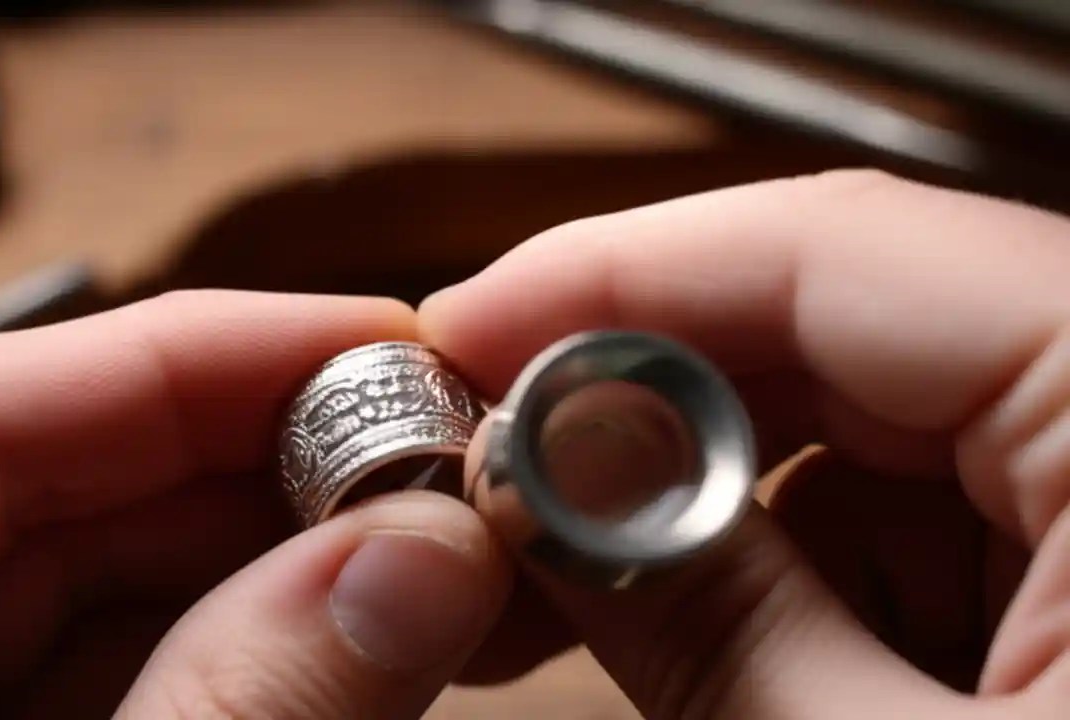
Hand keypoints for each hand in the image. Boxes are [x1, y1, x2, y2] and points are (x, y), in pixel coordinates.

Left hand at [0, 292, 511, 718]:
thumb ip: (238, 710)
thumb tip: (416, 564)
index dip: (192, 357)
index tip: (372, 344)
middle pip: (63, 492)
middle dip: (270, 473)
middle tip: (435, 468)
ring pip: (115, 589)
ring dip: (285, 570)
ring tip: (429, 555)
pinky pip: (123, 674)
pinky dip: (252, 655)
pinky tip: (359, 635)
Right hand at [421, 170, 1069, 718]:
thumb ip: (720, 622)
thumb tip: (545, 481)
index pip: (845, 250)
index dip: (620, 277)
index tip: (465, 333)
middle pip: (840, 333)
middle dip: (650, 409)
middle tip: (498, 476)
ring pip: (861, 434)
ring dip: (711, 515)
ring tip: (583, 594)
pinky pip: (911, 520)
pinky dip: (795, 575)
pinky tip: (728, 646)